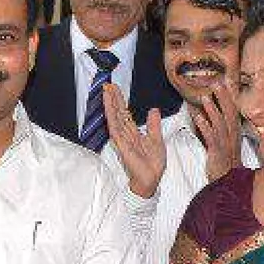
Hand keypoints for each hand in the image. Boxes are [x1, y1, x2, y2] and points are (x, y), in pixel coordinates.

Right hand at [101, 82, 165, 197]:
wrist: (152, 179)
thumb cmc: (153, 164)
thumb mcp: (157, 139)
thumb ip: (153, 124)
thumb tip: (153, 110)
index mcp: (133, 133)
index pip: (125, 113)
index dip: (120, 101)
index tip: (115, 89)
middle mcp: (126, 134)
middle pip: (117, 112)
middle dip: (113, 98)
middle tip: (108, 84)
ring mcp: (122, 139)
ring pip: (114, 117)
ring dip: (110, 104)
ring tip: (106, 90)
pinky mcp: (121, 144)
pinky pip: (115, 128)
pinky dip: (111, 116)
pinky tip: (108, 107)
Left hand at [189, 81, 243, 180]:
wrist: (228, 180)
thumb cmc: (225, 161)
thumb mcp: (226, 142)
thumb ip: (221, 127)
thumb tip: (213, 113)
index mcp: (234, 131)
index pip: (233, 110)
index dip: (229, 96)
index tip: (224, 81)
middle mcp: (232, 135)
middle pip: (229, 112)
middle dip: (223, 97)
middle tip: (216, 83)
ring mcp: (225, 143)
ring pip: (220, 123)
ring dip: (212, 109)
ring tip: (203, 96)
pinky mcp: (217, 152)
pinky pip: (210, 136)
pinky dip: (204, 125)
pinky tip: (197, 117)